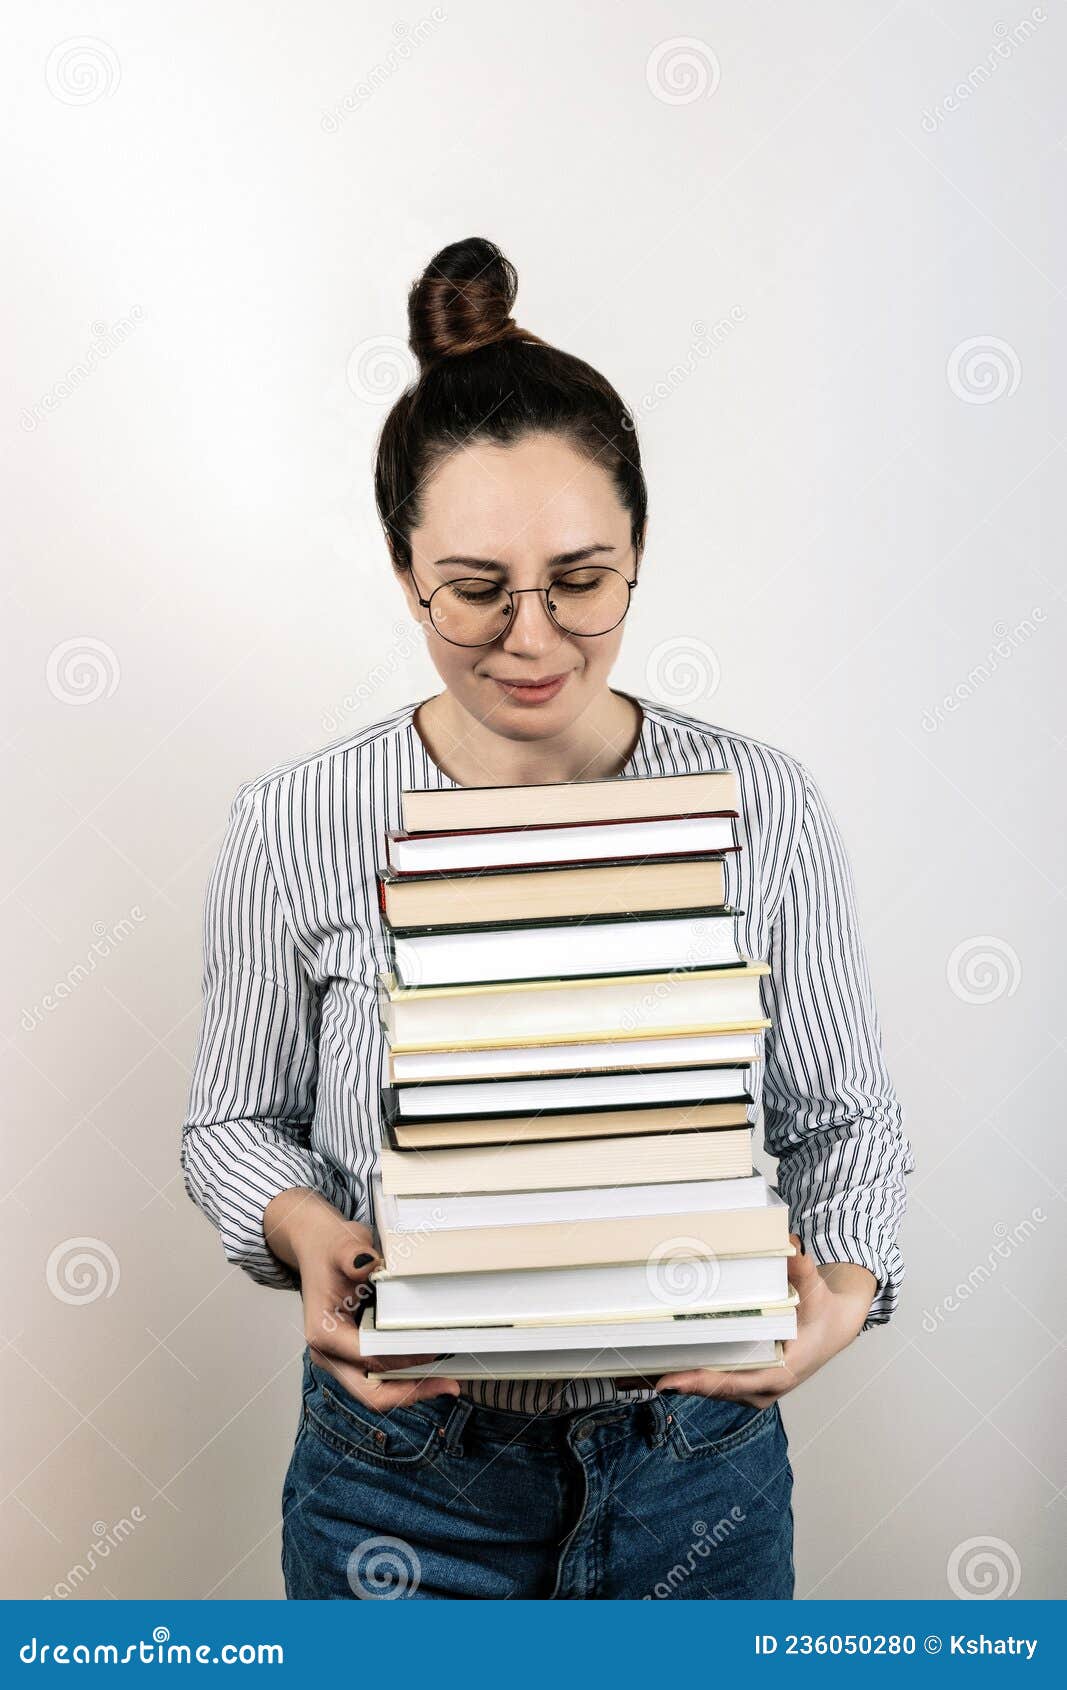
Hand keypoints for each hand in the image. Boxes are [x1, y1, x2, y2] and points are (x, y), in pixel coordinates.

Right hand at [263, 1187, 459, 1411]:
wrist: (318, 1248)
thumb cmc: (329, 1249)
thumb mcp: (341, 1244)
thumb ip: (352, 1254)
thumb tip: (368, 1263)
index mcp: (323, 1333)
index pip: (366, 1356)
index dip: (402, 1357)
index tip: (433, 1350)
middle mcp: (329, 1354)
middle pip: (369, 1392)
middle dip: (410, 1391)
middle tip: (449, 1385)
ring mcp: (341, 1359)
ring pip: (377, 1391)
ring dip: (411, 1388)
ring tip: (448, 1382)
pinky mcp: (355, 1357)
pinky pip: (380, 1378)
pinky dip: (406, 1378)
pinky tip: (433, 1370)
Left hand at [652, 1236, 875, 1408]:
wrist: (834, 1326)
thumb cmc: (822, 1310)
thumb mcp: (814, 1288)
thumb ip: (800, 1269)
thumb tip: (790, 1244)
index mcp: (780, 1372)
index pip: (733, 1381)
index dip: (699, 1382)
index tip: (668, 1382)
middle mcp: (764, 1388)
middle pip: (712, 1389)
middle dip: (675, 1380)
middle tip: (632, 1374)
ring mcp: (754, 1389)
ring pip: (709, 1389)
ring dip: (676, 1380)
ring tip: (633, 1374)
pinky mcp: (747, 1382)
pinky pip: (713, 1382)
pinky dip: (687, 1375)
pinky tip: (657, 1367)